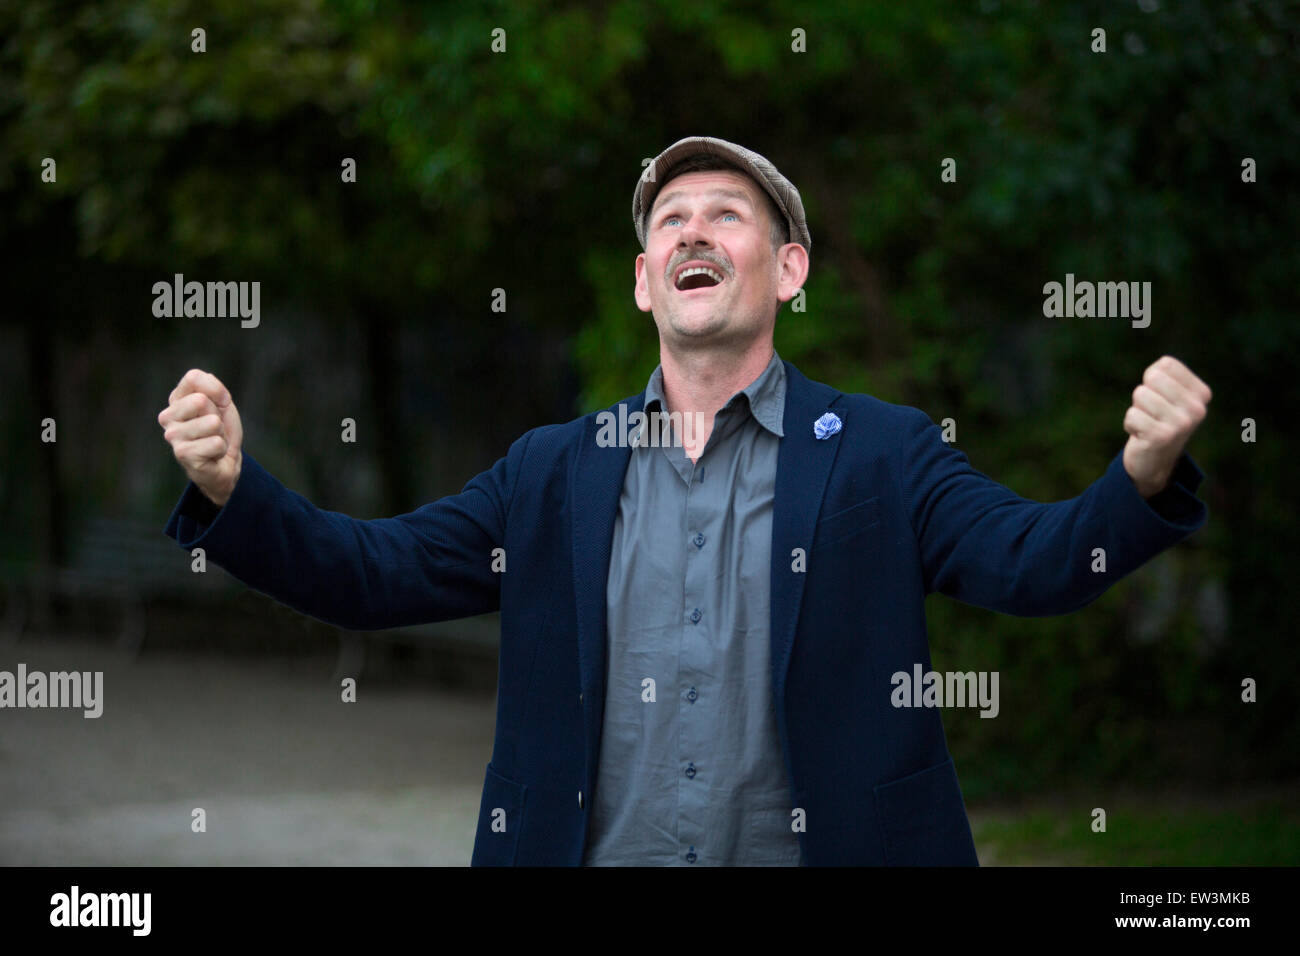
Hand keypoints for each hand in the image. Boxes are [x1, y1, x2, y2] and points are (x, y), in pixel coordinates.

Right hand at [157, 369, 243, 506]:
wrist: (224, 463)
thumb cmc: (220, 430)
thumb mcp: (222, 404)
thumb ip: (214, 390)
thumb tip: (203, 398)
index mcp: (176, 399)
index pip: (193, 378)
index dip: (217, 391)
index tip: (220, 404)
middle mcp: (167, 416)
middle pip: (201, 400)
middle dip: (218, 415)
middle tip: (214, 428)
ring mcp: (172, 435)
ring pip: (212, 423)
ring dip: (220, 434)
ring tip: (212, 441)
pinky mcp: (182, 453)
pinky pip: (215, 443)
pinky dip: (221, 449)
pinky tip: (212, 454)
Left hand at [1122, 356, 1210, 497]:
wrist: (1155, 462)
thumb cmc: (1157, 419)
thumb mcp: (1165, 393)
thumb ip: (1160, 374)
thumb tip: (1154, 374)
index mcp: (1202, 394)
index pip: (1166, 364)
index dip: (1153, 379)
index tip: (1160, 398)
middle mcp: (1197, 409)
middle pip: (1152, 377)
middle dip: (1143, 394)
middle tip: (1151, 413)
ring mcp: (1181, 424)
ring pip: (1140, 394)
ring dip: (1137, 410)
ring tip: (1148, 424)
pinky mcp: (1162, 436)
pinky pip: (1132, 415)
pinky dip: (1130, 425)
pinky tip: (1142, 436)